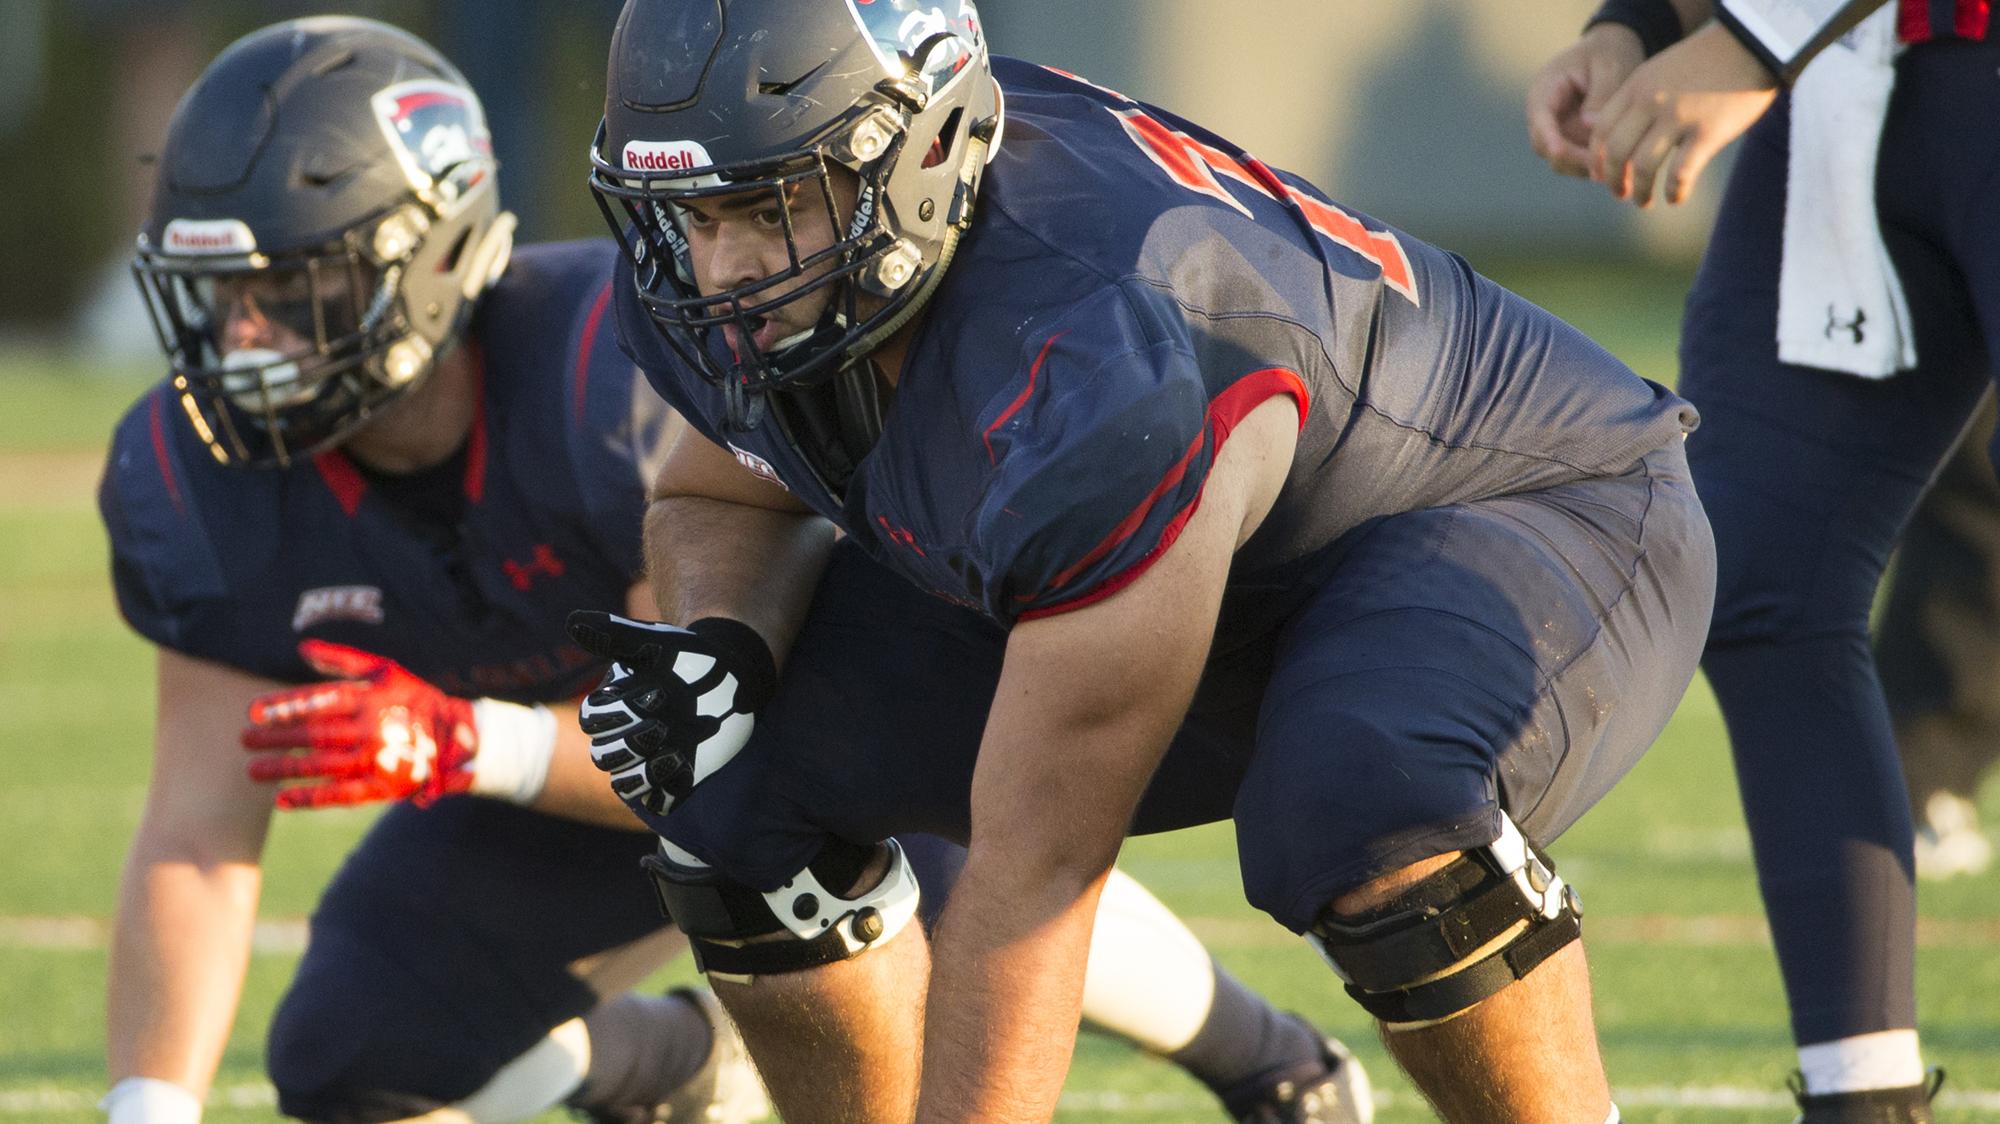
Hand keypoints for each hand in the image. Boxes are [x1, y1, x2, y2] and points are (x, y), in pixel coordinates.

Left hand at [242, 640, 475, 808]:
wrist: (459, 736)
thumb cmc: (414, 697)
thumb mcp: (385, 670)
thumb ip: (343, 660)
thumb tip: (301, 647)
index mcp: (370, 698)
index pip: (319, 700)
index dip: (284, 705)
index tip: (253, 710)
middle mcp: (371, 728)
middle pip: (314, 734)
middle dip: (275, 738)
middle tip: (244, 740)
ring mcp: (377, 759)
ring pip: (321, 765)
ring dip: (284, 768)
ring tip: (253, 769)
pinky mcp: (383, 786)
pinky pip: (341, 795)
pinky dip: (310, 798)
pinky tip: (281, 800)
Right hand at [567, 611, 776, 816]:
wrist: (731, 675)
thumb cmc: (686, 657)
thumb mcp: (654, 642)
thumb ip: (614, 635)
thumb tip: (573, 621)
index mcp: (612, 708)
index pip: (593, 722)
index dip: (619, 713)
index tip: (657, 693)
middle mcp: (624, 738)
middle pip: (604, 757)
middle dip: (632, 743)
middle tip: (664, 725)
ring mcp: (649, 762)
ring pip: (625, 784)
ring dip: (646, 772)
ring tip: (677, 750)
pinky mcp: (676, 781)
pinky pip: (660, 802)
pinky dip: (668, 792)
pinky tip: (688, 766)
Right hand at [1527, 23, 1646, 177]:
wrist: (1611, 50)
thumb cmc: (1608, 53)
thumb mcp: (1609, 66)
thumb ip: (1600, 95)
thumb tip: (1591, 126)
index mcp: (1545, 90)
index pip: (1540, 120)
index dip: (1549, 138)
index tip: (1561, 152)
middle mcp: (1543, 115)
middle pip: (1546, 148)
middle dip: (1573, 159)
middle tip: (1605, 167)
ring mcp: (1554, 130)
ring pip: (1560, 160)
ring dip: (1584, 166)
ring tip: (1616, 168)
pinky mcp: (1568, 140)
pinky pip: (1575, 160)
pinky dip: (1593, 165)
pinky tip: (1617, 165)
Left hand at [1588, 21, 1778, 206]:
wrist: (1752, 42)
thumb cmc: (1707, 61)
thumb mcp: (1661, 70)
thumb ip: (1638, 98)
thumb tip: (1619, 137)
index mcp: (1636, 86)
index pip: (1600, 131)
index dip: (1597, 160)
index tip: (1602, 176)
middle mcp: (1651, 101)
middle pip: (1616, 152)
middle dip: (1613, 180)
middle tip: (1620, 193)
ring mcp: (1679, 117)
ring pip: (1643, 167)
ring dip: (1640, 192)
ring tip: (1644, 202)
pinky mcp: (1708, 132)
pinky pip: (1680, 174)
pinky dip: (1674, 192)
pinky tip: (1675, 198)